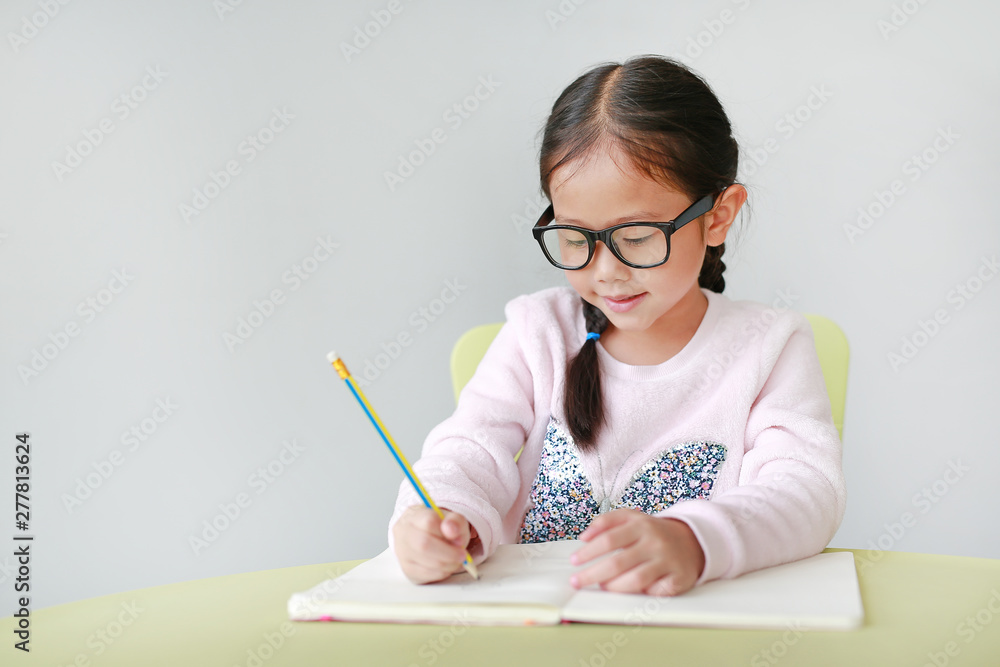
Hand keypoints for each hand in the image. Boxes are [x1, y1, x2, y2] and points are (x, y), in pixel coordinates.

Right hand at [391, 505, 477, 583]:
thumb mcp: (452, 519)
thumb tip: (451, 531)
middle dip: (449, 553)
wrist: (427, 538)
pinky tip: (446, 566)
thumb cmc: (440, 528)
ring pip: (426, 561)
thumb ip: (456, 521)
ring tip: (456, 560)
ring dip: (448, 564)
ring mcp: (402, 551)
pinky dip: (442, 572)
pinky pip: (426, 574)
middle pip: (424, 544)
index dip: (448, 533)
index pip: (430, 521)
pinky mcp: (406, 568)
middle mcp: (403, 532)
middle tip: (462, 555)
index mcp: (414, 514)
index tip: (460, 540)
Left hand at [569, 508, 704, 595]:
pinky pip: (655, 592)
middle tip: (577, 581)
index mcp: (641, 525)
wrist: (692, 540)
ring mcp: (667, 561)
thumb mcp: (632, 518)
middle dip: (593, 574)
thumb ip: (606, 521)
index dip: (588, 552)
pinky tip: (630, 592)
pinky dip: (640, 594)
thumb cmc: (652, 532)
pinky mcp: (678, 579)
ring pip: (635, 580)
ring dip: (613, 587)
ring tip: (601, 586)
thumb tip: (584, 536)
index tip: (574, 561)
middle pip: (618, 563)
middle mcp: (654, 543)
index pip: (609, 539)